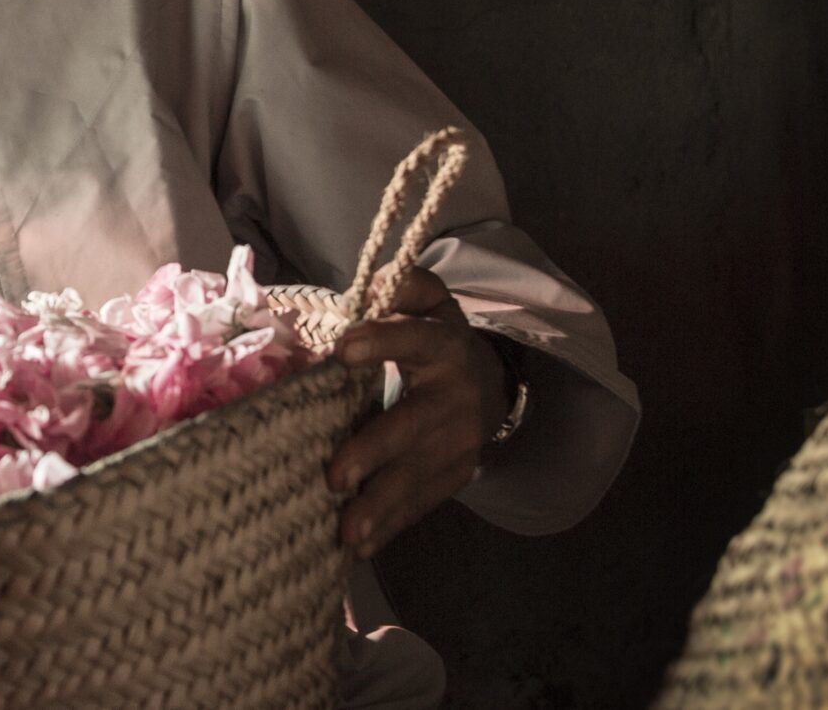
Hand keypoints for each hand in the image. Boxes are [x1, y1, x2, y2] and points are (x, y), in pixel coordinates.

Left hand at [326, 267, 509, 557]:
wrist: (492, 384)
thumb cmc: (436, 340)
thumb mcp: (431, 304)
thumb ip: (407, 289)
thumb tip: (379, 282)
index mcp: (443, 345)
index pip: (416, 338)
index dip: (384, 342)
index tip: (343, 349)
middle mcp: (455, 396)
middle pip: (414, 424)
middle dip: (375, 451)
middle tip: (335, 475)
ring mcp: (458, 443)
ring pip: (418, 476)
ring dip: (380, 506)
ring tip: (346, 530)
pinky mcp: (454, 476)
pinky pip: (421, 503)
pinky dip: (390, 526)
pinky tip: (360, 546)